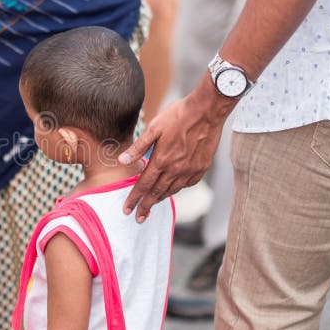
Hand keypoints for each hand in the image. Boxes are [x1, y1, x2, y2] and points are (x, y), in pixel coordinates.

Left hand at [118, 79, 233, 221]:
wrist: (207, 111)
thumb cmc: (178, 116)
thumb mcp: (153, 128)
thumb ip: (138, 147)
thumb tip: (122, 161)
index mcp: (161, 160)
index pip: (144, 185)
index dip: (134, 199)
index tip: (127, 210)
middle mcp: (176, 169)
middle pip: (157, 193)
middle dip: (146, 206)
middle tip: (139, 218)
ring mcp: (190, 170)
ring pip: (173, 190)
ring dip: (161, 199)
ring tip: (152, 205)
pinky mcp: (202, 167)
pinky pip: (187, 184)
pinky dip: (177, 189)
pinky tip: (173, 189)